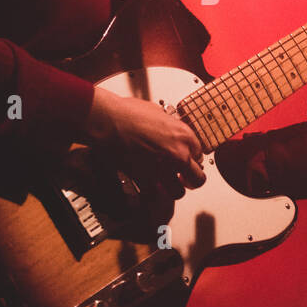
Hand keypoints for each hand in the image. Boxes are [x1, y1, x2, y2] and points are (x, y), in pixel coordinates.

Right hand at [86, 88, 205, 200]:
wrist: (108, 120)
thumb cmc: (127, 112)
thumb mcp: (157, 112)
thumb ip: (169, 126)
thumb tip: (169, 130)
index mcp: (183, 135)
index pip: (199, 154)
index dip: (191, 158)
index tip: (185, 160)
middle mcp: (178, 154)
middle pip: (197, 178)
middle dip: (190, 179)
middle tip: (184, 179)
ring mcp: (162, 169)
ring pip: (178, 192)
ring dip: (172, 189)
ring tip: (165, 185)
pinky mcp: (145, 180)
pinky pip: (154, 195)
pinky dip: (150, 192)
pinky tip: (147, 186)